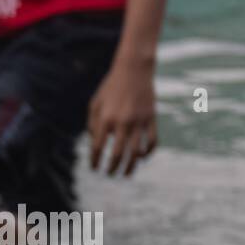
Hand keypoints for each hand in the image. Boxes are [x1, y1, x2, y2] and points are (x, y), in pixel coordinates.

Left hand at [88, 59, 157, 175]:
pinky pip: (152, 140)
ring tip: (125, 174)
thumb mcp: (95, 104)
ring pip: (136, 151)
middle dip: (112, 168)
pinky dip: (148, 152)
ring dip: (130, 166)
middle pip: (117, 154)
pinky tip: (142, 158)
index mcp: (105, 119)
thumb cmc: (110, 88)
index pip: (97, 148)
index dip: (95, 161)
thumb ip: (92, 125)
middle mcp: (122, 122)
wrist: (133, 69)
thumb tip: (95, 145)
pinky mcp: (151, 118)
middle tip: (109, 175)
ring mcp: (139, 121)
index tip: (94, 168)